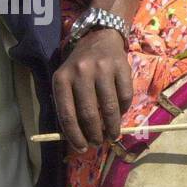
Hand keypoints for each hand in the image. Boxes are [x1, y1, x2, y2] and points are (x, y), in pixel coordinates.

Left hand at [52, 28, 133, 151]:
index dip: (74, 135)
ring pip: (109, 108)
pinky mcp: (122, 67)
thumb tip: (78, 139)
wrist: (99, 38)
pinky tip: (120, 114)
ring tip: (112, 136)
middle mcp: (81, 72)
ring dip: (112, 128)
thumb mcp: (67, 81)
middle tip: (98, 143)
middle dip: (94, 135)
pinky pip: (125, 97)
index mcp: (62, 78)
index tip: (81, 148)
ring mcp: (103, 68)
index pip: (67, 114)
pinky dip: (124, 110)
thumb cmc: (80, 66)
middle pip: (89, 114)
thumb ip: (69, 105)